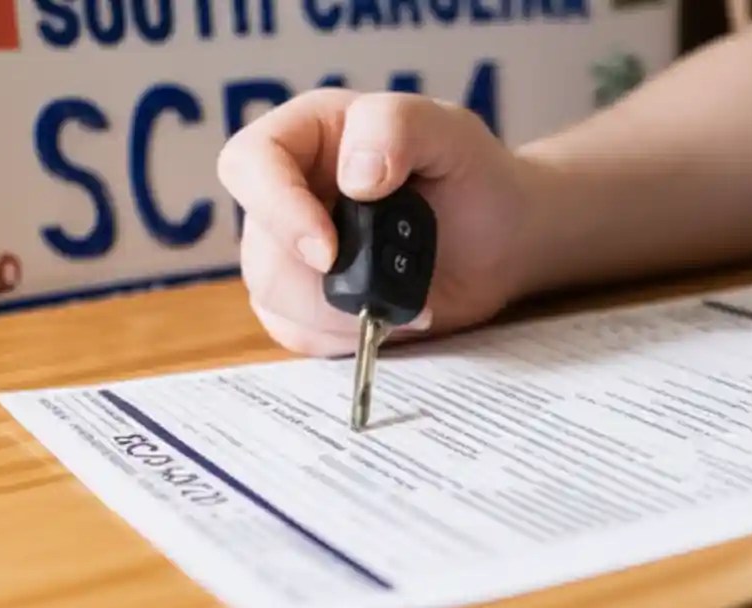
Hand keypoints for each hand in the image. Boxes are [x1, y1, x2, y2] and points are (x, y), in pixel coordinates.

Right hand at [216, 88, 533, 355]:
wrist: (502, 240)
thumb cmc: (475, 174)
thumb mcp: (450, 131)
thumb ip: (396, 127)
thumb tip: (355, 177)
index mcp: (307, 133)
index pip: (250, 164)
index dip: (278, 211)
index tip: (328, 251)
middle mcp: (288, 190)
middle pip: (261, 247)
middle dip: (322, 285)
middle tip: (388, 294)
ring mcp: (290, 250)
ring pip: (273, 297)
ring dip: (341, 315)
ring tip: (407, 302)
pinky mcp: (305, 302)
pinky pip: (297, 333)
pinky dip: (345, 337)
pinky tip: (392, 316)